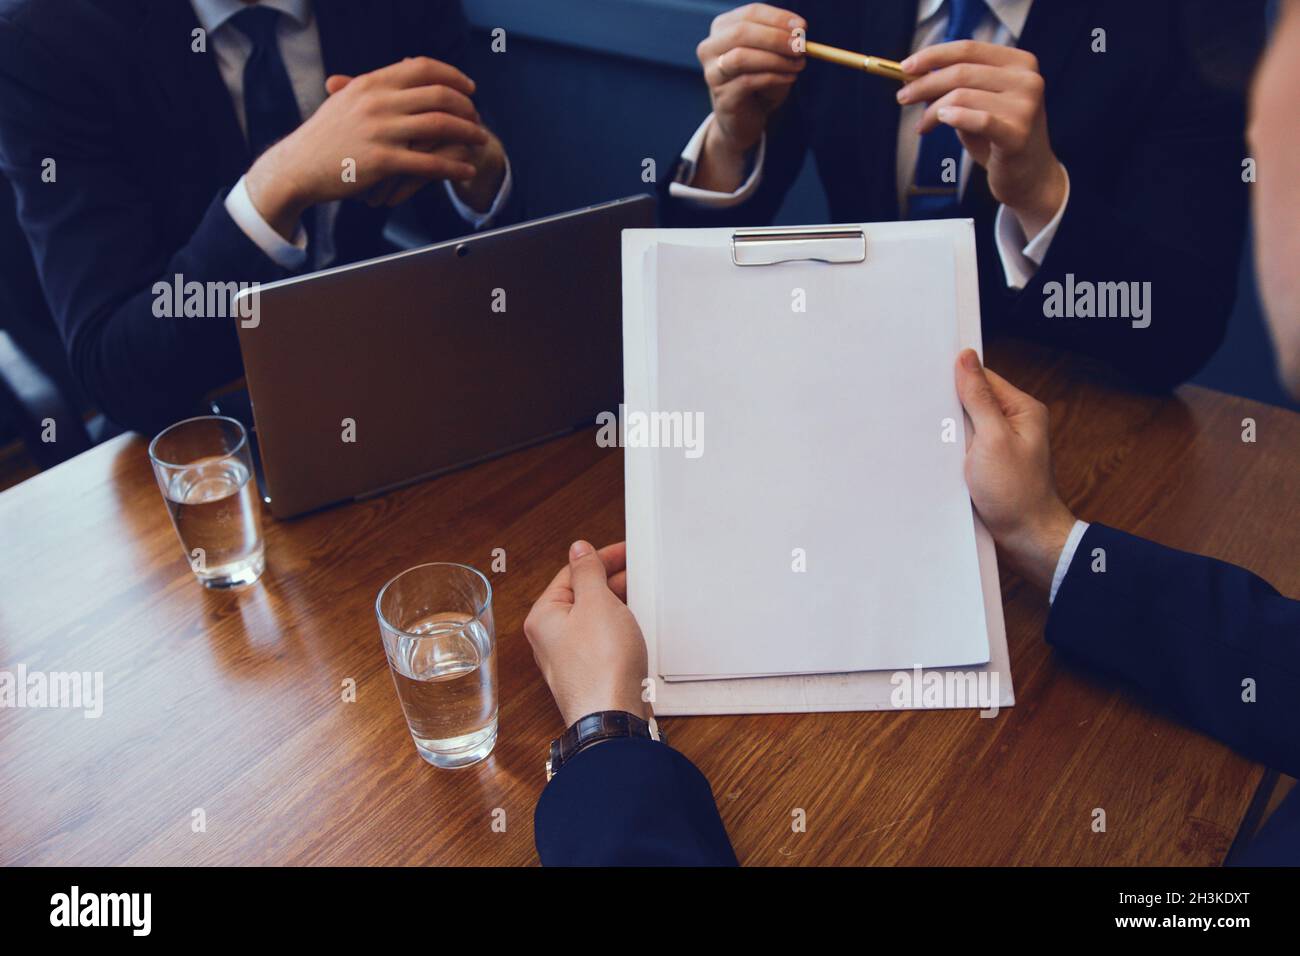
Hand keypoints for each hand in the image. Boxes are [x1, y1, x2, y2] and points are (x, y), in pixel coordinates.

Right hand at [245, 57, 487, 238]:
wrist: (296, 168)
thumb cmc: (322, 138)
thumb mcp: (345, 100)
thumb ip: (376, 85)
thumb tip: (405, 68)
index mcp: (370, 83)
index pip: (421, 68)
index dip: (451, 75)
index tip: (468, 87)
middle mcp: (377, 102)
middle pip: (437, 94)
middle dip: (465, 105)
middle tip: (477, 116)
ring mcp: (380, 131)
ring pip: (439, 126)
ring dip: (466, 132)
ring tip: (480, 140)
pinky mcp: (382, 162)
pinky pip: (429, 164)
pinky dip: (453, 166)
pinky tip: (467, 170)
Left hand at [523, 541, 651, 727]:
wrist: (613, 717)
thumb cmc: (601, 666)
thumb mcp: (597, 603)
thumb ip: (588, 572)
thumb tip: (579, 550)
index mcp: (543, 616)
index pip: (571, 573)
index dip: (600, 558)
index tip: (624, 552)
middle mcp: (550, 638)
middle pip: (580, 595)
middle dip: (609, 582)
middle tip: (635, 572)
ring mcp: (568, 658)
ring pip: (592, 619)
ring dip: (614, 605)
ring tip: (637, 598)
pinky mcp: (588, 673)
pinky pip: (601, 641)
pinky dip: (616, 629)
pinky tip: (632, 629)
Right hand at [693, 3, 805, 191]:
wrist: (744, 120)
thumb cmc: (759, 83)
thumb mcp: (772, 55)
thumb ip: (782, 41)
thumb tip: (798, 32)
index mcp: (722, 29)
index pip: (750, 13)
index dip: (777, 18)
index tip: (802, 27)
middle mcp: (710, 48)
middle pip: (741, 32)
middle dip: (775, 38)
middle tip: (801, 46)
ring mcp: (712, 74)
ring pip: (741, 57)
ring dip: (775, 59)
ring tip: (798, 65)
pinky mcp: (721, 97)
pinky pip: (748, 82)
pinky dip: (774, 77)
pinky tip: (789, 78)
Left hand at [899, 41, 1066, 236]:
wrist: (1028, 176)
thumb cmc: (997, 138)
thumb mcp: (976, 105)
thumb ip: (955, 87)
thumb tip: (915, 74)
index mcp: (1020, 63)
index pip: (968, 48)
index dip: (933, 55)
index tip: (905, 67)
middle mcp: (1027, 80)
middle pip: (961, 72)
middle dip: (924, 84)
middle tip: (902, 97)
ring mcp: (1026, 106)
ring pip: (962, 96)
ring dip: (932, 111)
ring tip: (922, 125)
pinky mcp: (1018, 134)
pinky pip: (978, 120)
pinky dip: (954, 117)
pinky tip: (939, 120)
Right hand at [954, 349, 1076, 589]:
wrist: (1025, 537)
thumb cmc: (1016, 492)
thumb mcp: (992, 438)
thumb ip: (978, 398)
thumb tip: (966, 360)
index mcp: (1022, 410)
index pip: (983, 378)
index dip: (957, 377)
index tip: (930, 377)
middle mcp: (1013, 424)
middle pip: (972, 400)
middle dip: (950, 407)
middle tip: (927, 413)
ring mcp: (1000, 444)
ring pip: (966, 425)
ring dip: (950, 432)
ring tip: (936, 440)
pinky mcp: (989, 464)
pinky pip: (965, 447)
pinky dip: (952, 450)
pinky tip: (941, 456)